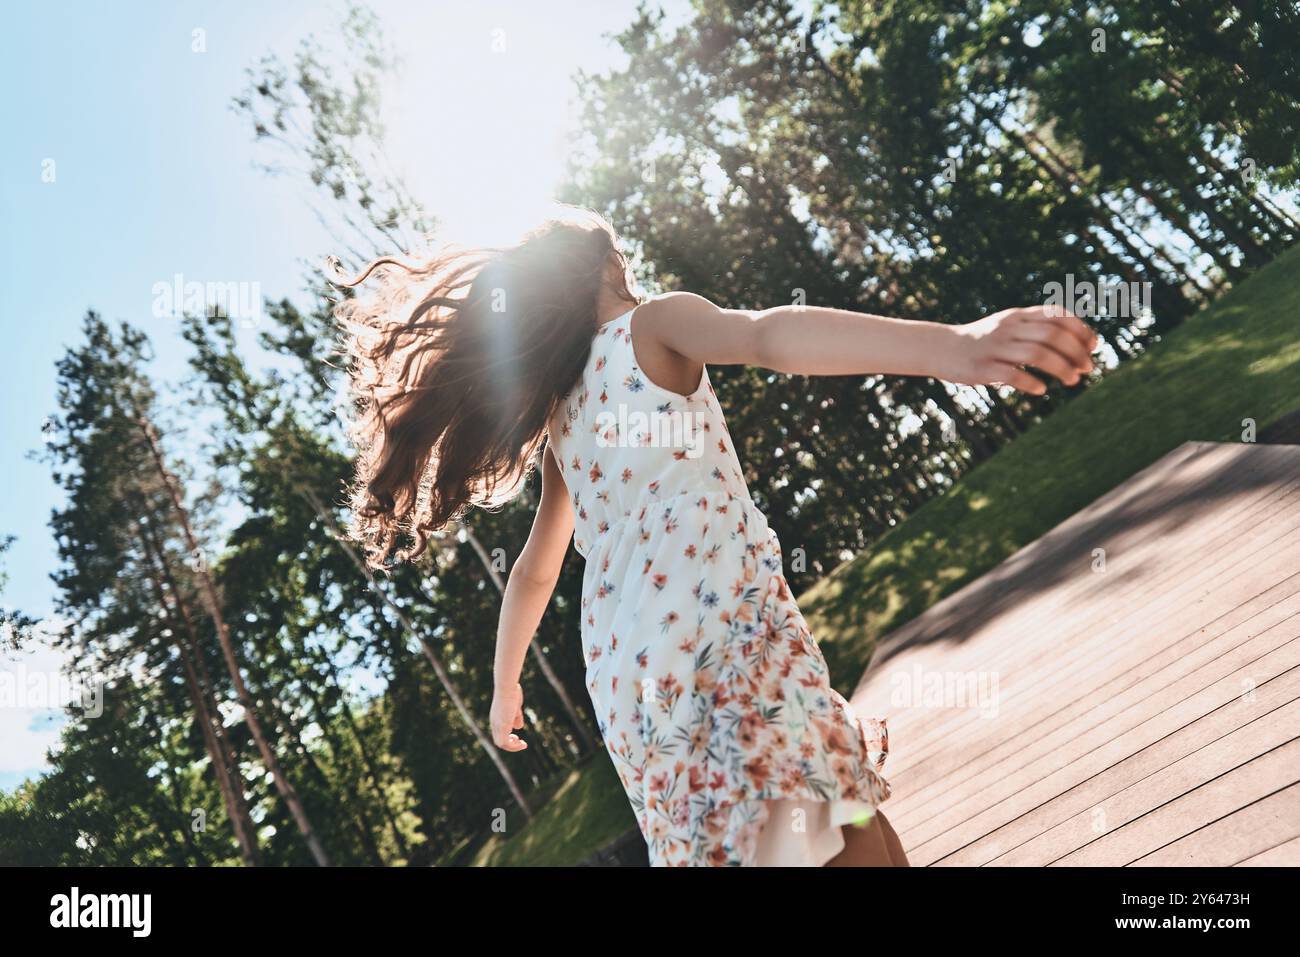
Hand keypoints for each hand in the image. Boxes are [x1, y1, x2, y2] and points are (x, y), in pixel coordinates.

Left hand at [490, 682, 527, 751]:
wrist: (506, 687)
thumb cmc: (511, 692)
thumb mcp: (515, 707)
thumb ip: (516, 717)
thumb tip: (518, 727)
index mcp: (496, 718)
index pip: (499, 733)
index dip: (508, 738)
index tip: (517, 737)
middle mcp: (494, 723)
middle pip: (499, 740)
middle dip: (510, 744)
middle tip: (521, 742)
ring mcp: (497, 725)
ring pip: (501, 744)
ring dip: (512, 747)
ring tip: (523, 744)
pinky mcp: (502, 726)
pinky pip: (505, 743)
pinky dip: (513, 746)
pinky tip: (522, 743)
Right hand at [948, 306, 1096, 394]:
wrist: (942, 348)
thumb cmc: (984, 341)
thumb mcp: (1009, 325)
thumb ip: (1037, 328)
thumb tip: (1079, 343)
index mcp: (1018, 316)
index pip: (1057, 314)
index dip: (1081, 329)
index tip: (1092, 347)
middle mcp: (1008, 328)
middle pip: (1052, 335)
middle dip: (1076, 352)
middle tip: (1086, 369)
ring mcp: (995, 347)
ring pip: (1037, 354)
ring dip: (1061, 369)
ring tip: (1072, 381)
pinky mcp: (982, 368)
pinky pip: (1012, 375)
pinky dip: (1031, 383)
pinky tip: (1041, 390)